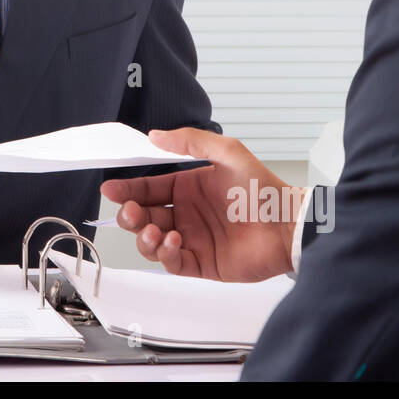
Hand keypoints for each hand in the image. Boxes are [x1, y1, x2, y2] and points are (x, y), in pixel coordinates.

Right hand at [100, 127, 304, 281]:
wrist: (288, 225)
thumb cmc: (263, 189)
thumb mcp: (228, 153)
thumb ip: (191, 141)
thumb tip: (155, 135)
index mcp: (188, 187)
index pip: (148, 188)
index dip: (127, 189)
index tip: (110, 188)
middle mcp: (186, 213)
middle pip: (143, 216)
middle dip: (129, 215)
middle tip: (129, 211)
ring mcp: (192, 239)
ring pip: (152, 242)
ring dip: (145, 237)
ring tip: (155, 231)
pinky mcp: (201, 263)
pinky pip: (172, 262)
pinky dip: (165, 254)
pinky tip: (173, 241)